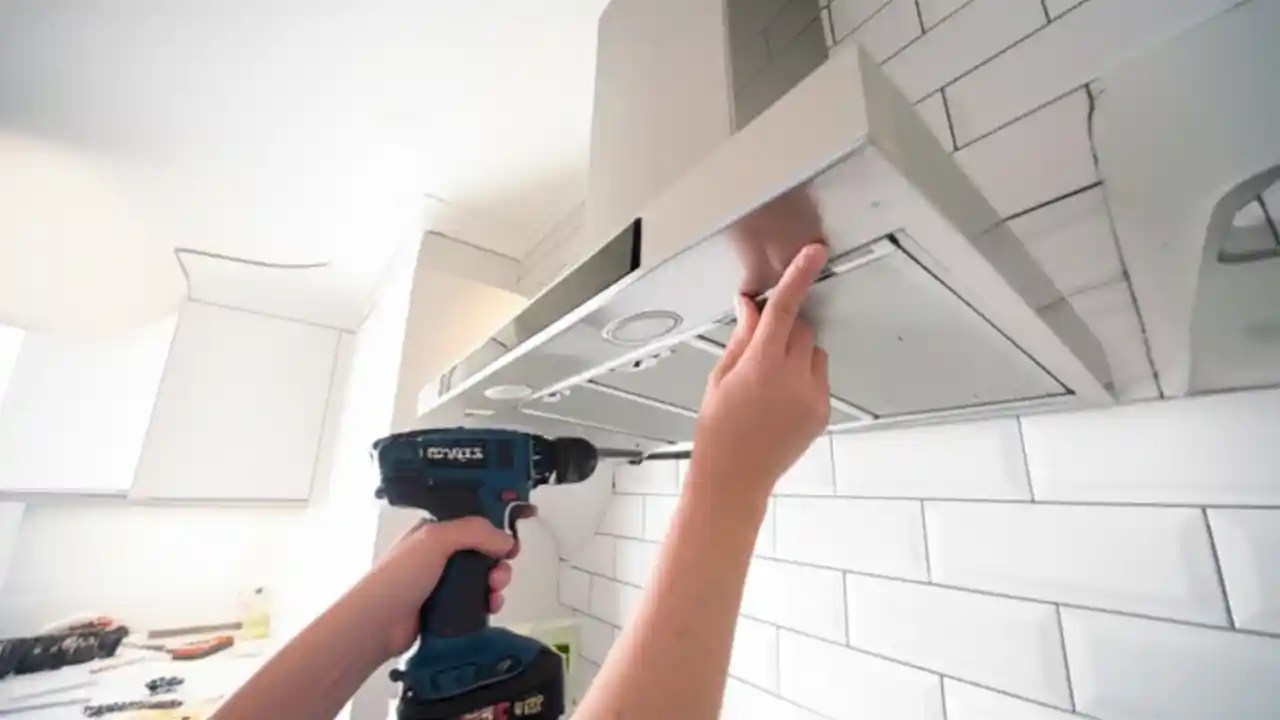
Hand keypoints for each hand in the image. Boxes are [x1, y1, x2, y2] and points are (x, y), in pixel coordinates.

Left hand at [370, 517, 516, 657]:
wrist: (377, 623)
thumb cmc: (402, 576)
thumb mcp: (436, 539)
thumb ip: (475, 532)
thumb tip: (507, 541)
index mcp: (436, 532)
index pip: (474, 523)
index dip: (496, 529)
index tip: (513, 542)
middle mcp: (441, 555)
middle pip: (484, 552)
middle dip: (499, 561)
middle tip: (499, 575)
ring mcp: (444, 583)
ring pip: (483, 577)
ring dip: (497, 583)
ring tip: (494, 592)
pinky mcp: (448, 609)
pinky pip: (477, 601)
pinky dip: (489, 602)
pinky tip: (491, 606)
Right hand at [691, 243, 829, 500]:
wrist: (734, 477)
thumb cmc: (719, 431)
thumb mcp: (720, 376)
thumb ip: (742, 336)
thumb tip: (753, 306)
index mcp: (761, 365)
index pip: (784, 308)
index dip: (799, 275)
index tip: (814, 253)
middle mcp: (792, 379)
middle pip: (801, 328)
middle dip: (784, 329)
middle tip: (760, 350)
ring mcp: (812, 396)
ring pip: (813, 351)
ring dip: (796, 354)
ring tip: (769, 384)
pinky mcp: (823, 411)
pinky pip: (819, 377)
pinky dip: (804, 378)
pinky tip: (780, 400)